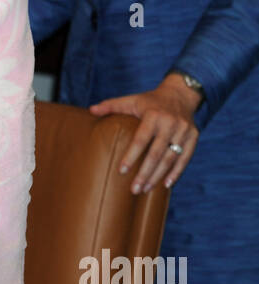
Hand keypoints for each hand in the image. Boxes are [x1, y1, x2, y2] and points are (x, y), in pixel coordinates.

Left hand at [90, 76, 199, 191]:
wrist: (180, 94)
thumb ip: (111, 105)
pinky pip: (185, 158)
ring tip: (144, 189)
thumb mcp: (132, 100)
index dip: (131, 156)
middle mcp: (170, 123)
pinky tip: (166, 185)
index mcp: (153, 115)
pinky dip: (176, 173)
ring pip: (170, 159)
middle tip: (134, 189)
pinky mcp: (193, 137)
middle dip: (145, 173)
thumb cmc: (150, 101)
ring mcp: (183, 131)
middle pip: (156, 153)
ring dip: (157, 176)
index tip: (122, 171)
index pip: (141, 139)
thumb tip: (91, 110)